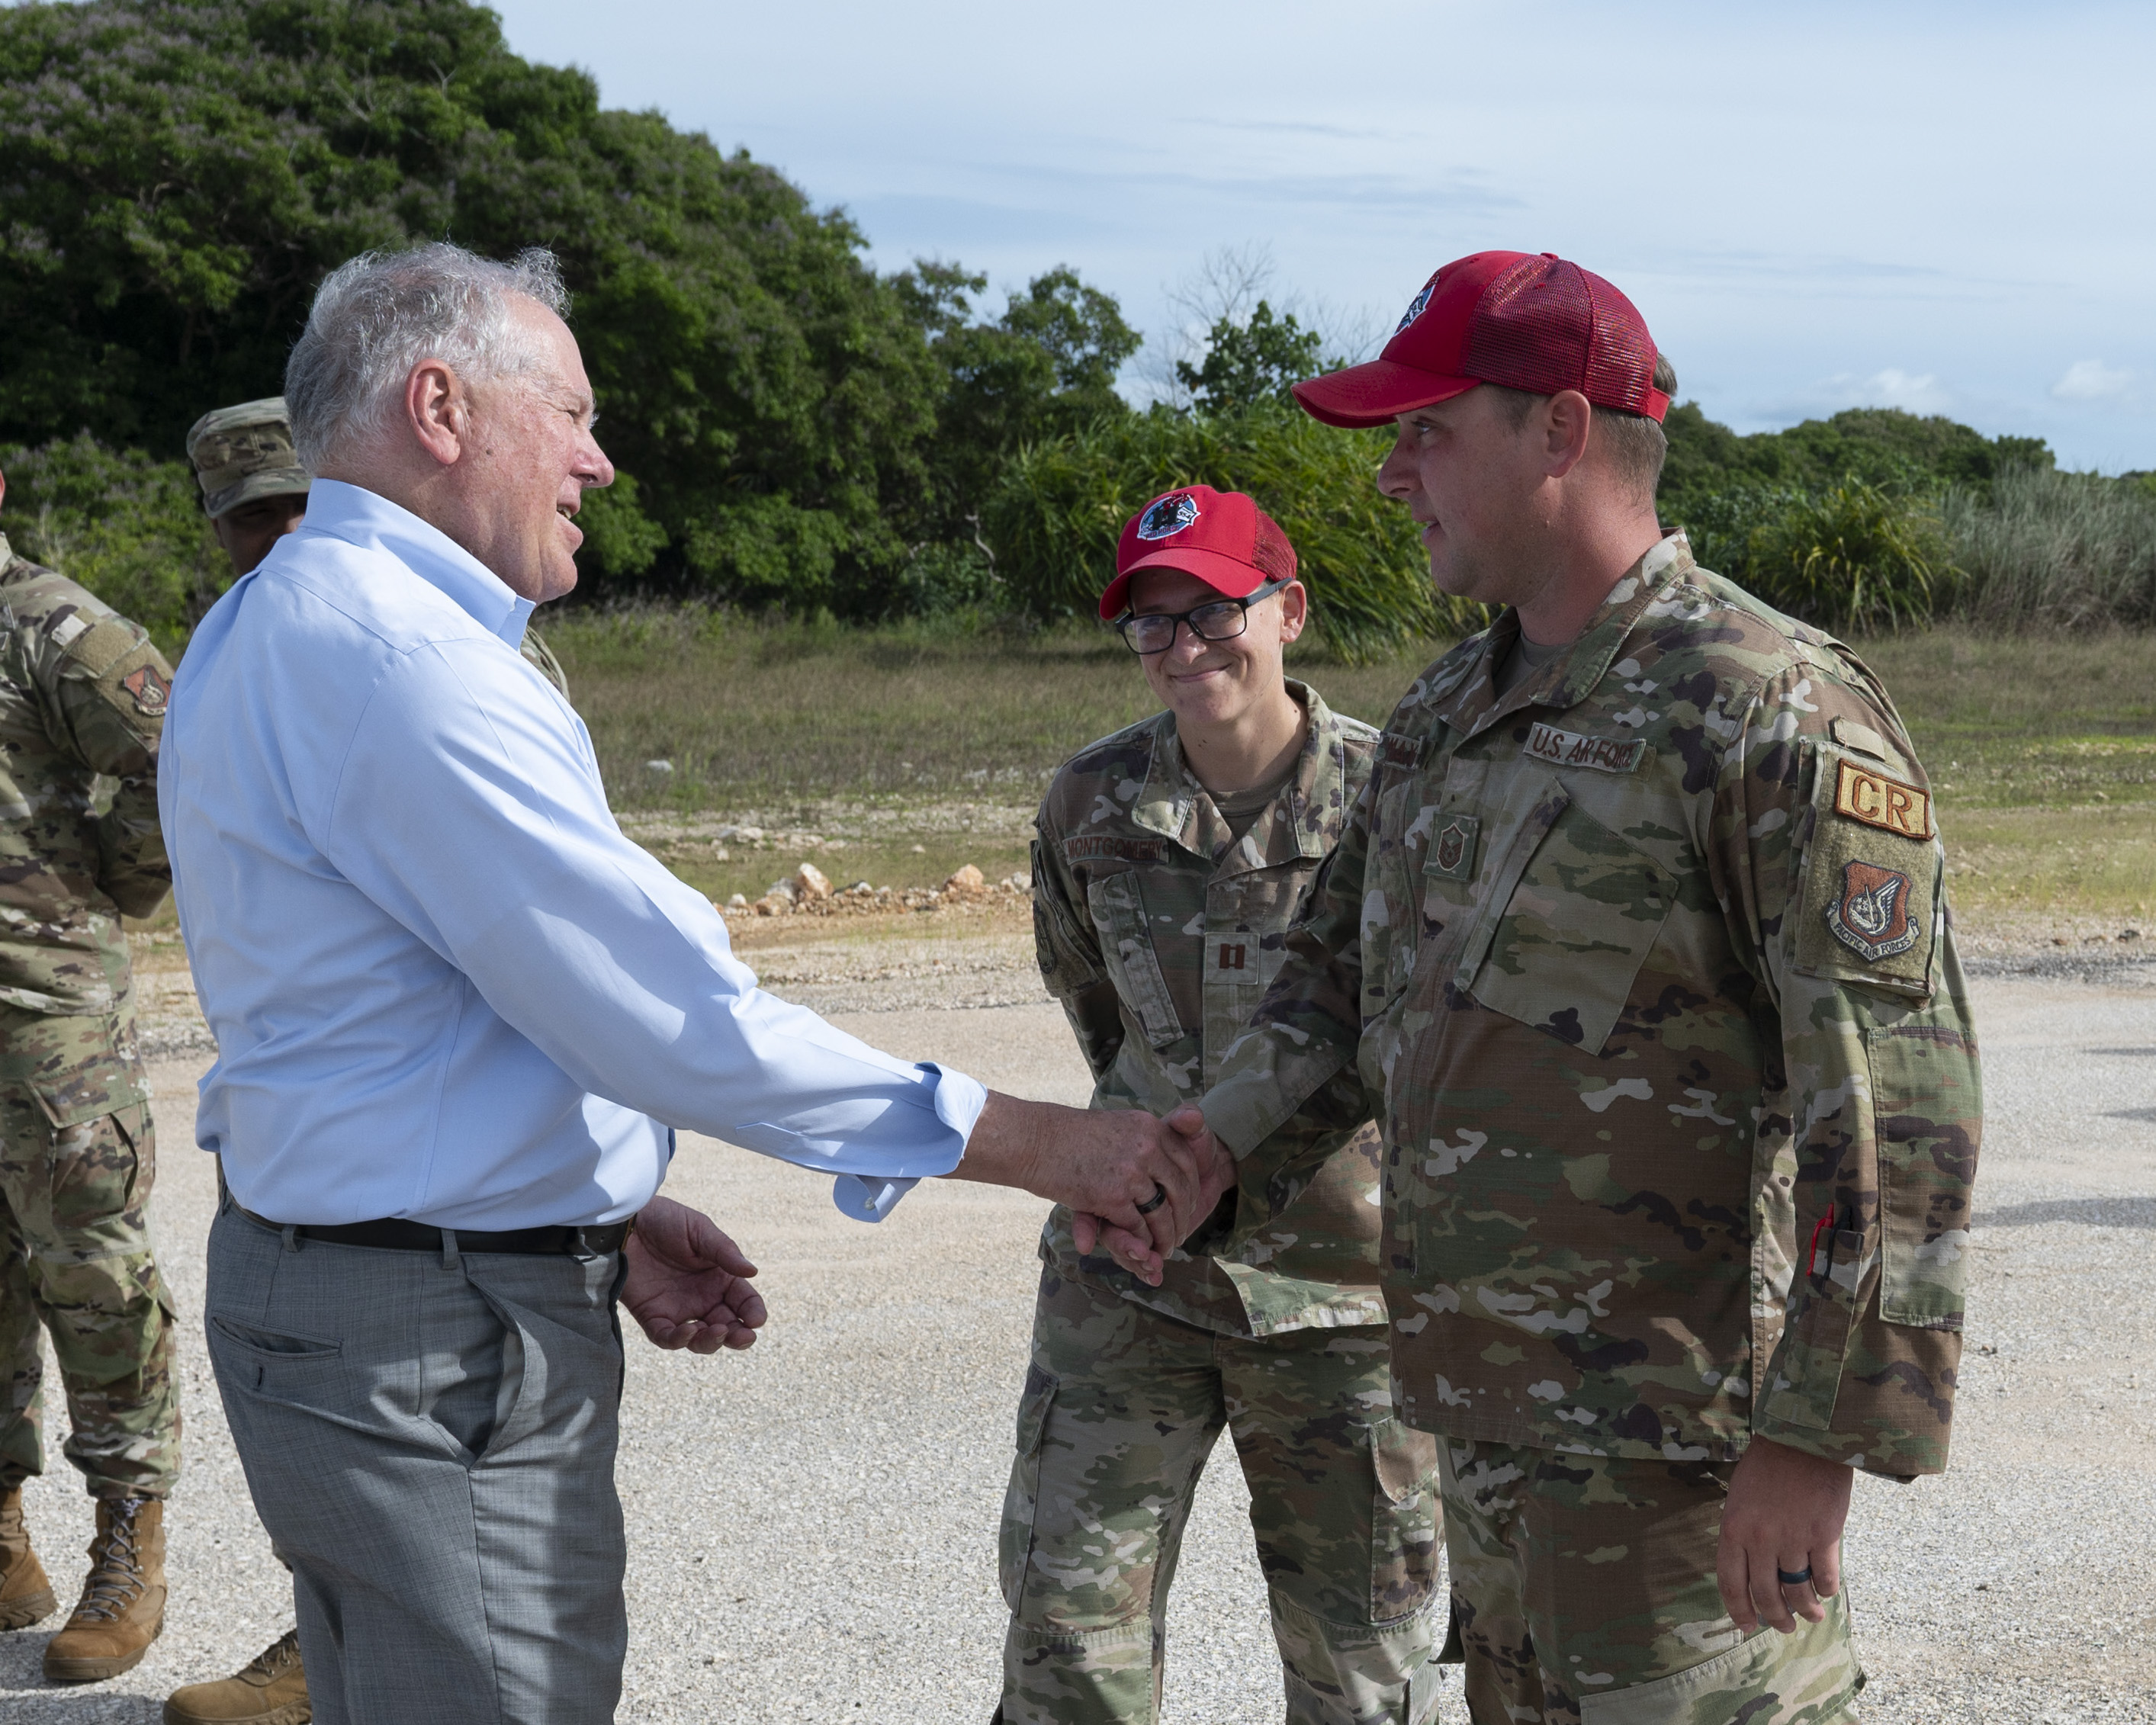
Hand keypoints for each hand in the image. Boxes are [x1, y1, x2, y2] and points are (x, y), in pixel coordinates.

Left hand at [620, 1195, 766, 1353]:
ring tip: (717, 1331)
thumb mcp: (699, 1230)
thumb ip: (725, 1252)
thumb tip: (753, 1272)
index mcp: (719, 1277)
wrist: (624, 1223)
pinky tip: (687, 1333)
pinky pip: (666, 1337)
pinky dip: (678, 1340)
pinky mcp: (652, 1316)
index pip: (743, 1301)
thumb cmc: (664, 1220)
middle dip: (738, 1336)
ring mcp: (677, 1309)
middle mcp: (702, 1297)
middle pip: (727, 1325)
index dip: (753, 1313)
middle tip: (743, 1337)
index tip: (757, 1320)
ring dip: (711, 1341)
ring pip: (699, 1339)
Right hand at [946, 1092, 1214, 1284]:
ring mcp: (1131, 1172)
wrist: (1036, 1140)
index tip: (1191, 1206)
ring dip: (1165, 1236)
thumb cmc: (1075, 1136)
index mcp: (1152, 1127)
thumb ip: (1150, 1138)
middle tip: (1179, 1235)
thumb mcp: (1121, 1126)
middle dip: (1183, 1217)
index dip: (1191, 1189)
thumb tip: (1184, 1138)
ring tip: (1164, 1249)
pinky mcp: (1111, 1196)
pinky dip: (1140, 1242)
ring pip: (1162, 1214)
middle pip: (1181, 1190)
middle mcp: (1147, 1147)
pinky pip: (1137, 1226)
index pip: (1188, 1162)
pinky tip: (1140, 1249)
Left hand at [1717, 1436, 1853, 1633]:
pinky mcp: (1824, 1536)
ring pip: (1798, 1592)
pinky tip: (1826, 1591)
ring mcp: (1793, 1539)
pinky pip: (1826, 1577)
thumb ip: (1743, 1534)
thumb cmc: (1768, 1464)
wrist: (1803, 1438)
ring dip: (1805, 1610)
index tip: (1747, 1627)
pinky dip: (1826, 1589)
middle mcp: (1761, 1540)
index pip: (1731, 1583)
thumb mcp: (1740, 1497)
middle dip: (1776, 1618)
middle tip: (1784, 1627)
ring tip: (1810, 1615)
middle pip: (1767, 1595)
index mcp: (1734, 1528)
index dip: (1739, 1610)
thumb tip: (1752, 1571)